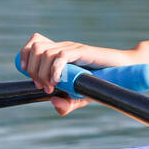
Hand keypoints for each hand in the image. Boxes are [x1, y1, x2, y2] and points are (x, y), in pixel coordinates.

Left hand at [16, 33, 138, 115]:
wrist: (123, 72)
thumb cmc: (100, 83)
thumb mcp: (80, 98)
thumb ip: (66, 104)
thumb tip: (52, 102)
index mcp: (59, 53)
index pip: (34, 44)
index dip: (25, 56)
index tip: (27, 75)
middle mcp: (63, 47)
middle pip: (36, 48)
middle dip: (33, 69)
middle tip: (42, 87)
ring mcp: (72, 48)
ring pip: (46, 52)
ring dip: (42, 71)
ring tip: (51, 87)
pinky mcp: (82, 51)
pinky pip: (61, 55)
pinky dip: (54, 69)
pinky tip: (57, 81)